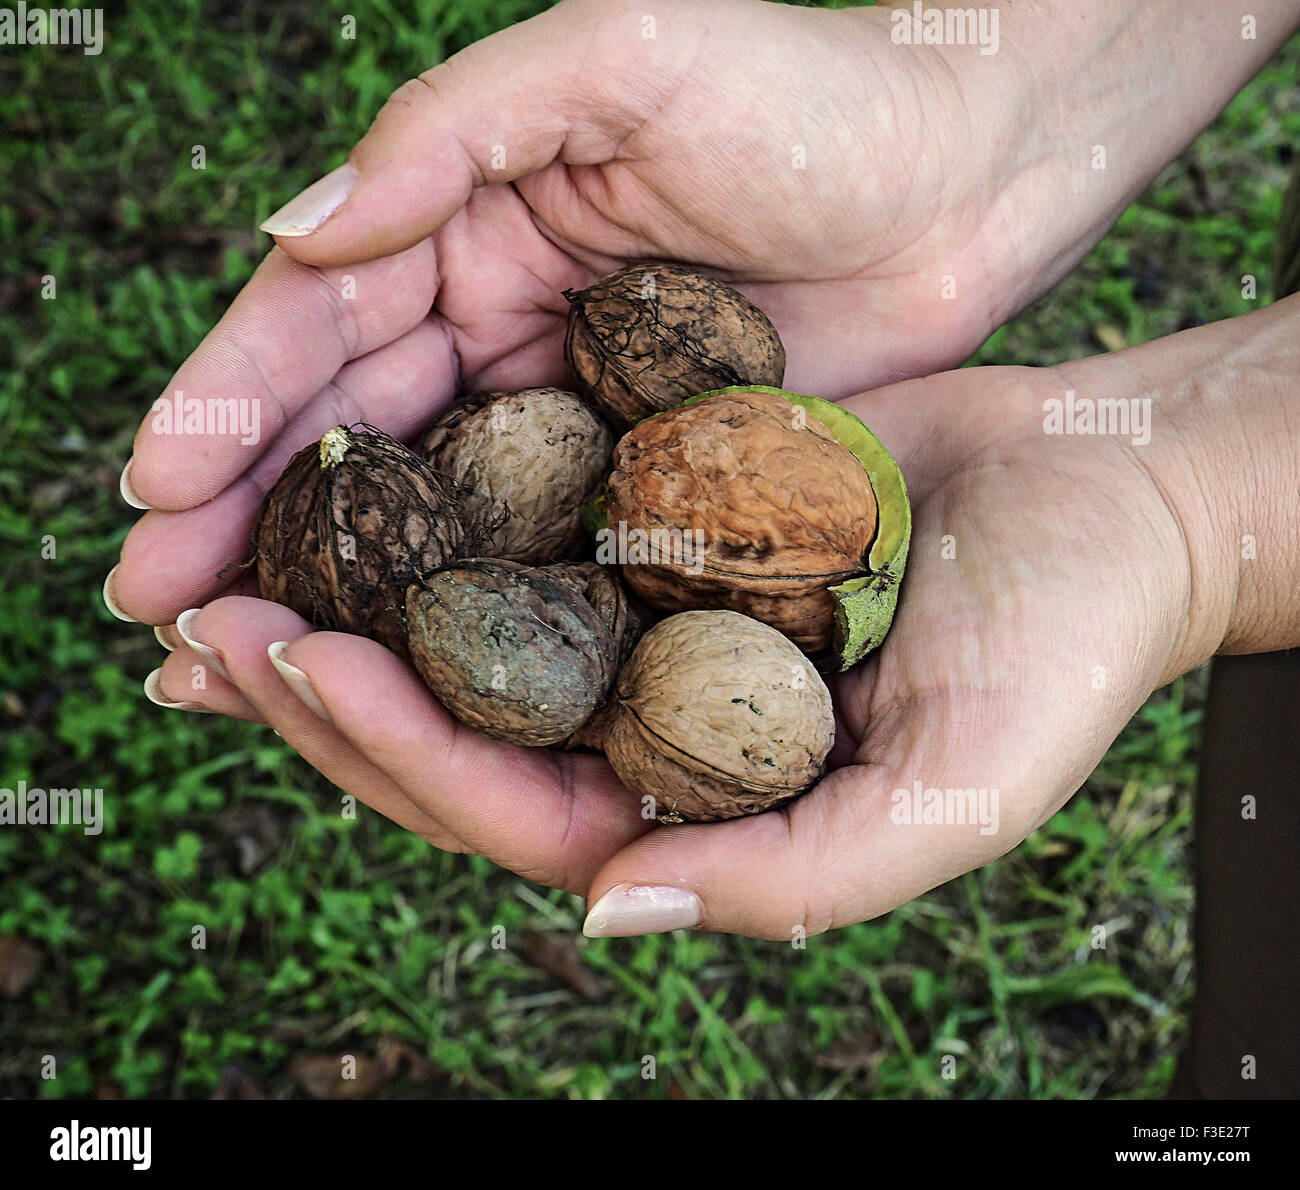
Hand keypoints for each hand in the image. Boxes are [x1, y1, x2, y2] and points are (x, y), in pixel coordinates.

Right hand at [110, 0, 1295, 626]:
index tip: (153, 498)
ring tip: (238, 665)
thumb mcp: (620, 60)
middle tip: (156, 619)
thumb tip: (293, 233)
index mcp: (475, 224)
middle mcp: (506, 323)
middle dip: (245, 522)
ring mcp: (574, 410)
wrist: (973, 166)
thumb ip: (452, 134)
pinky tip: (404, 664)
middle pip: (350, 435)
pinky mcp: (650, 477)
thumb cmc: (813, 90)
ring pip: (428, 510)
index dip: (228, 406)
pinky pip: (538, 549)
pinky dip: (466, 605)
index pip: (321, 323)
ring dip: (335, 585)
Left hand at [137, 325, 1243, 935]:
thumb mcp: (956, 791)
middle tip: (212, 623)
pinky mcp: (661, 526)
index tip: (307, 668)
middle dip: (333, 690)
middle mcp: (657, 723)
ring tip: (246, 550)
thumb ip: (794, 872)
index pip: (518, 808)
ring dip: (359, 595)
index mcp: (701, 807)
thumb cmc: (1061, 648)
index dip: (402, 754)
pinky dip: (445, 507)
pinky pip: (530, 524)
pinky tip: (368, 464)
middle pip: (460, 730)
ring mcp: (652, 622)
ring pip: (472, 630)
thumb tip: (606, 913)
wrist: (1110, 494)